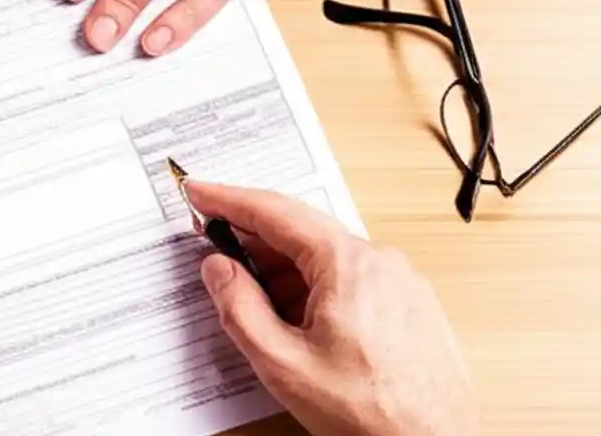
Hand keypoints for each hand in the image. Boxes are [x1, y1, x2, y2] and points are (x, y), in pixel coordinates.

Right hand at [187, 182, 477, 435]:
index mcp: (348, 263)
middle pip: (300, 232)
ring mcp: (400, 281)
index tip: (199, 193)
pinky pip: (351, 278)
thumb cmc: (371, 414)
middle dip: (252, 240)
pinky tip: (296, 319)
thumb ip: (239, 307)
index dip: (228, 200)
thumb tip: (218, 268)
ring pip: (325, 258)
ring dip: (283, 271)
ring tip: (254, 304)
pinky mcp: (409, 304)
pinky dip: (313, 287)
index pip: (276, 212)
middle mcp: (380, 261)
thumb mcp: (282, 363)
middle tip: (213, 248)